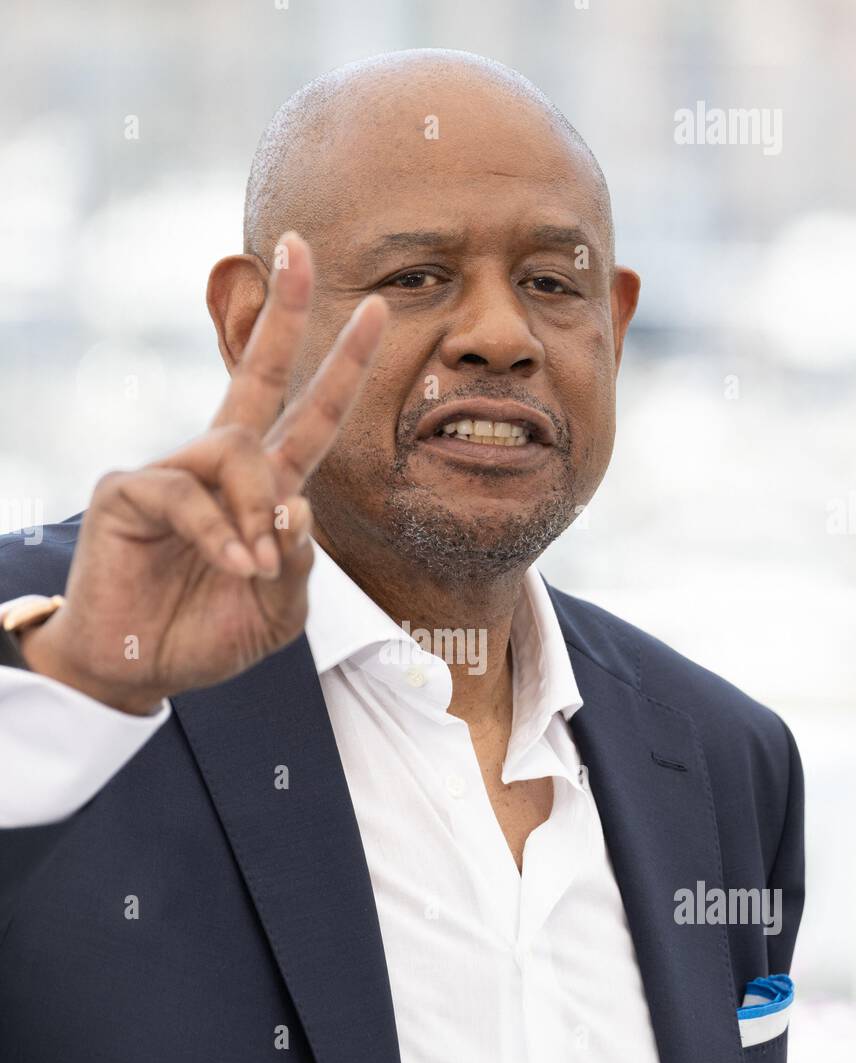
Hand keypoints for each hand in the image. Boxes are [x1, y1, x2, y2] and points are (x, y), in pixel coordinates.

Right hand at [20, 232, 387, 714]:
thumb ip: (300, 562)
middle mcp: (219, 467)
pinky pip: (189, 494)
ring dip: (257, 507)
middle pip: (257, 376)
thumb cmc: (206, 634)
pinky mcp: (129, 490)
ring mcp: (172, 472)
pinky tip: (230, 563)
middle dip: (282, 314)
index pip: (309, 417)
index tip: (372, 311)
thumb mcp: (279, 609)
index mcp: (262, 489)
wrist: (136, 668)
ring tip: (252, 564)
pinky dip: (218, 533)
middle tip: (300, 247)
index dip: (341, 367)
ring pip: (237, 450)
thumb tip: (298, 503)